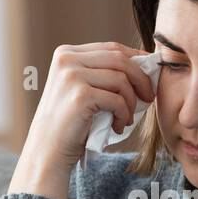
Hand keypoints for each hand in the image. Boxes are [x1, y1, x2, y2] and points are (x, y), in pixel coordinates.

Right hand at [8, 42, 156, 198]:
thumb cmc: (70, 122)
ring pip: (121, 80)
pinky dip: (124, 115)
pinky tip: (117, 127)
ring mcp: (72, 76)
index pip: (112, 48)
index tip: (150, 76)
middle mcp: (67, 59)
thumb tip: (145, 63)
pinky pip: (118, 100)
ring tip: (126, 119)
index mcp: (67, 53)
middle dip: (141, 79)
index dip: (137, 60)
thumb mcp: (83, 88)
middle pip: (120, 59)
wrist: (48, 150)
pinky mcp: (81, 96)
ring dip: (132, 102)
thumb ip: (102, 72)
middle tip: (149, 98)